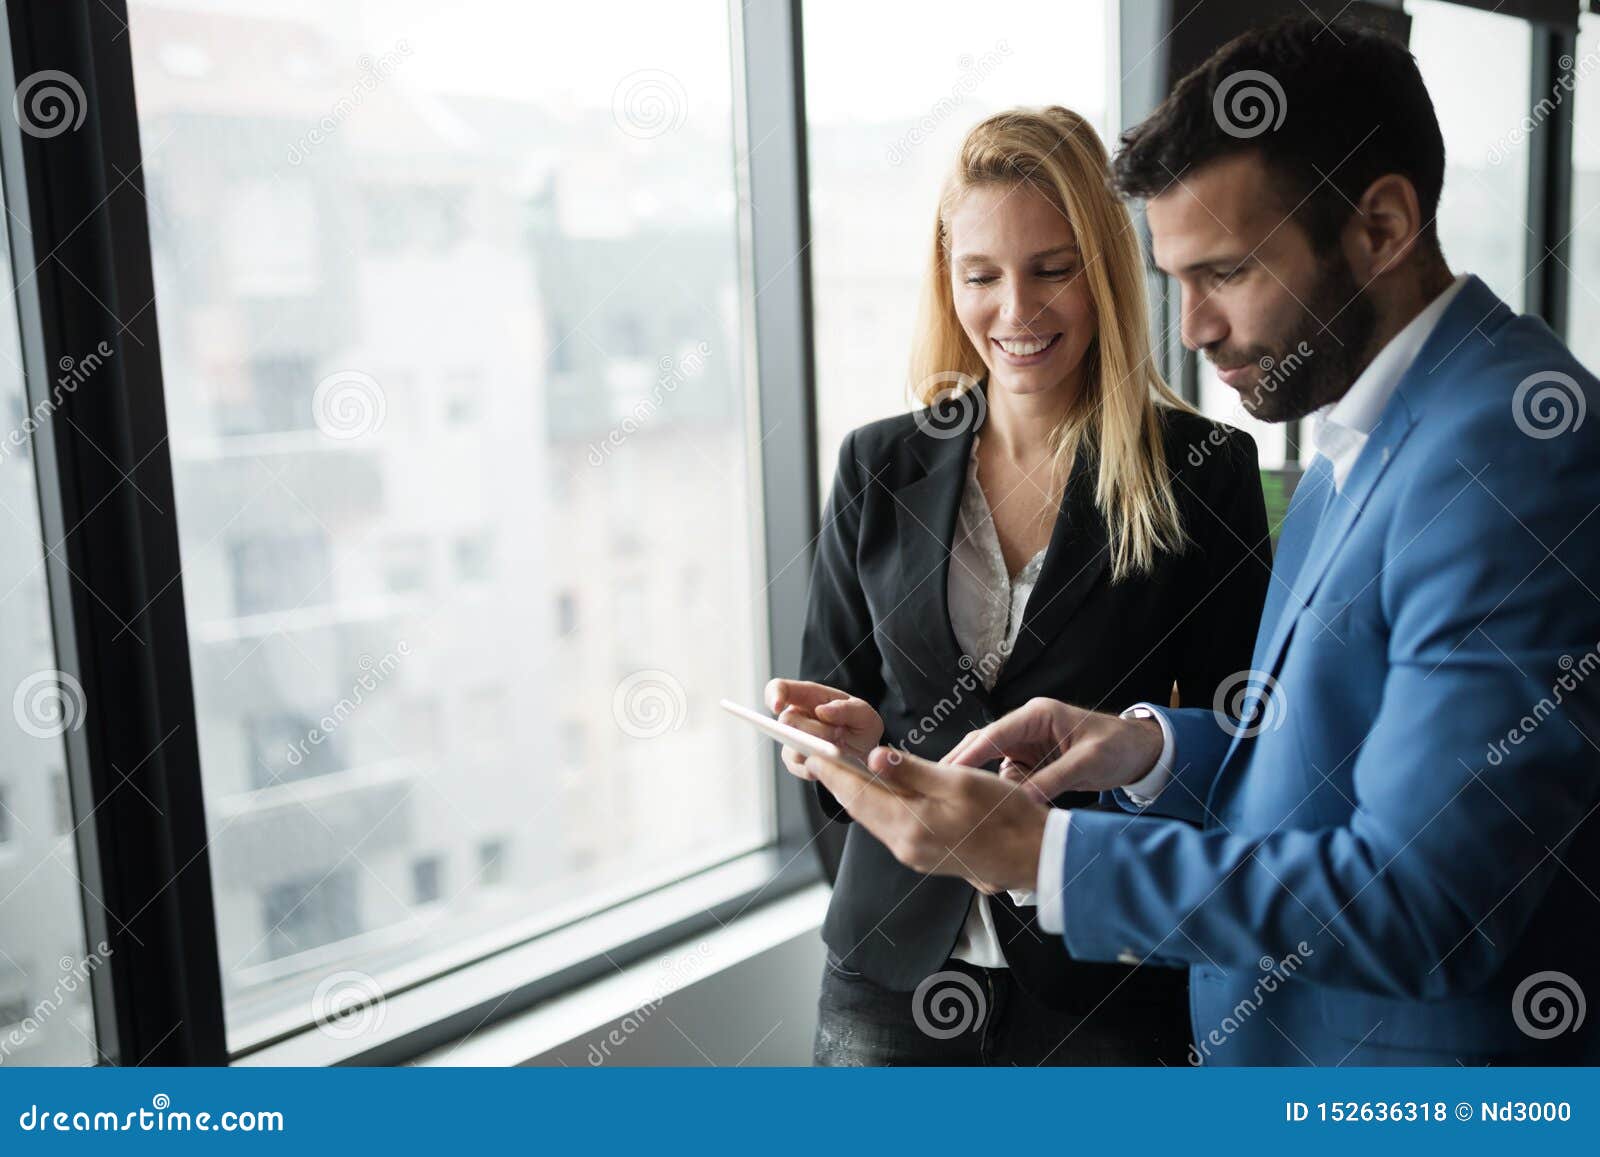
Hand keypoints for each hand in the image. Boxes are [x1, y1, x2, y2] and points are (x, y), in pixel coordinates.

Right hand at [764, 678, 883, 781]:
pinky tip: (829, 764)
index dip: (774, 695)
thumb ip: (847, 709)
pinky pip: (798, 766)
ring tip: (838, 749)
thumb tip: (822, 710)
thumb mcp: (864, 714)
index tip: (777, 707)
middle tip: (839, 734)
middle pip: (788, 721)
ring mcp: (793, 740)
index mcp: (809, 696)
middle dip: (814, 730)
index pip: (780, 688)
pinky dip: (815, 767)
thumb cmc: (860, 727)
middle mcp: (797, 716)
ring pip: (792, 746)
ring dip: (817, 750)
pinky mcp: (795, 762)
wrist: (865, 754)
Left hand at [804, 746, 1049, 892]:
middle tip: (814, 750)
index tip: (807, 748)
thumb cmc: (1006, 817)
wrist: (1035, 856)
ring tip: (837, 764)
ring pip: (871, 816)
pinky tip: (876, 787)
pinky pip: (888, 825)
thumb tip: (873, 757)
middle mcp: (903, 846)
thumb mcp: (959, 782)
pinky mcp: (925, 854)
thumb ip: (912, 770)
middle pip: (857, 806)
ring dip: (854, 790)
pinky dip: (875, 803)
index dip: (829, 768)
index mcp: (908, 826)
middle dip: (835, 778)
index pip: (855, 793)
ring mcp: (914, 853)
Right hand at [941, 697, 1162, 797]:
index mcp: (1037, 715)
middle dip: (962, 767)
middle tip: (939, 790)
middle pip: (982, 745)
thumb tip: (1021, 802)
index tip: (947, 774)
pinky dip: (1000, 792)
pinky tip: (991, 807)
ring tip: (963, 805)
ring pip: (990, 764)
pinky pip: (1006, 777)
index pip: (993, 734)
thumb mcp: (1087, 762)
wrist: (1140, 753)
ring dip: (982, 783)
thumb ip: (1053, 780)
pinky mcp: (1031, 761)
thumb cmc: (1118, 746)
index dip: (968, 755)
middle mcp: (1026, 727)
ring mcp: (1026, 745)